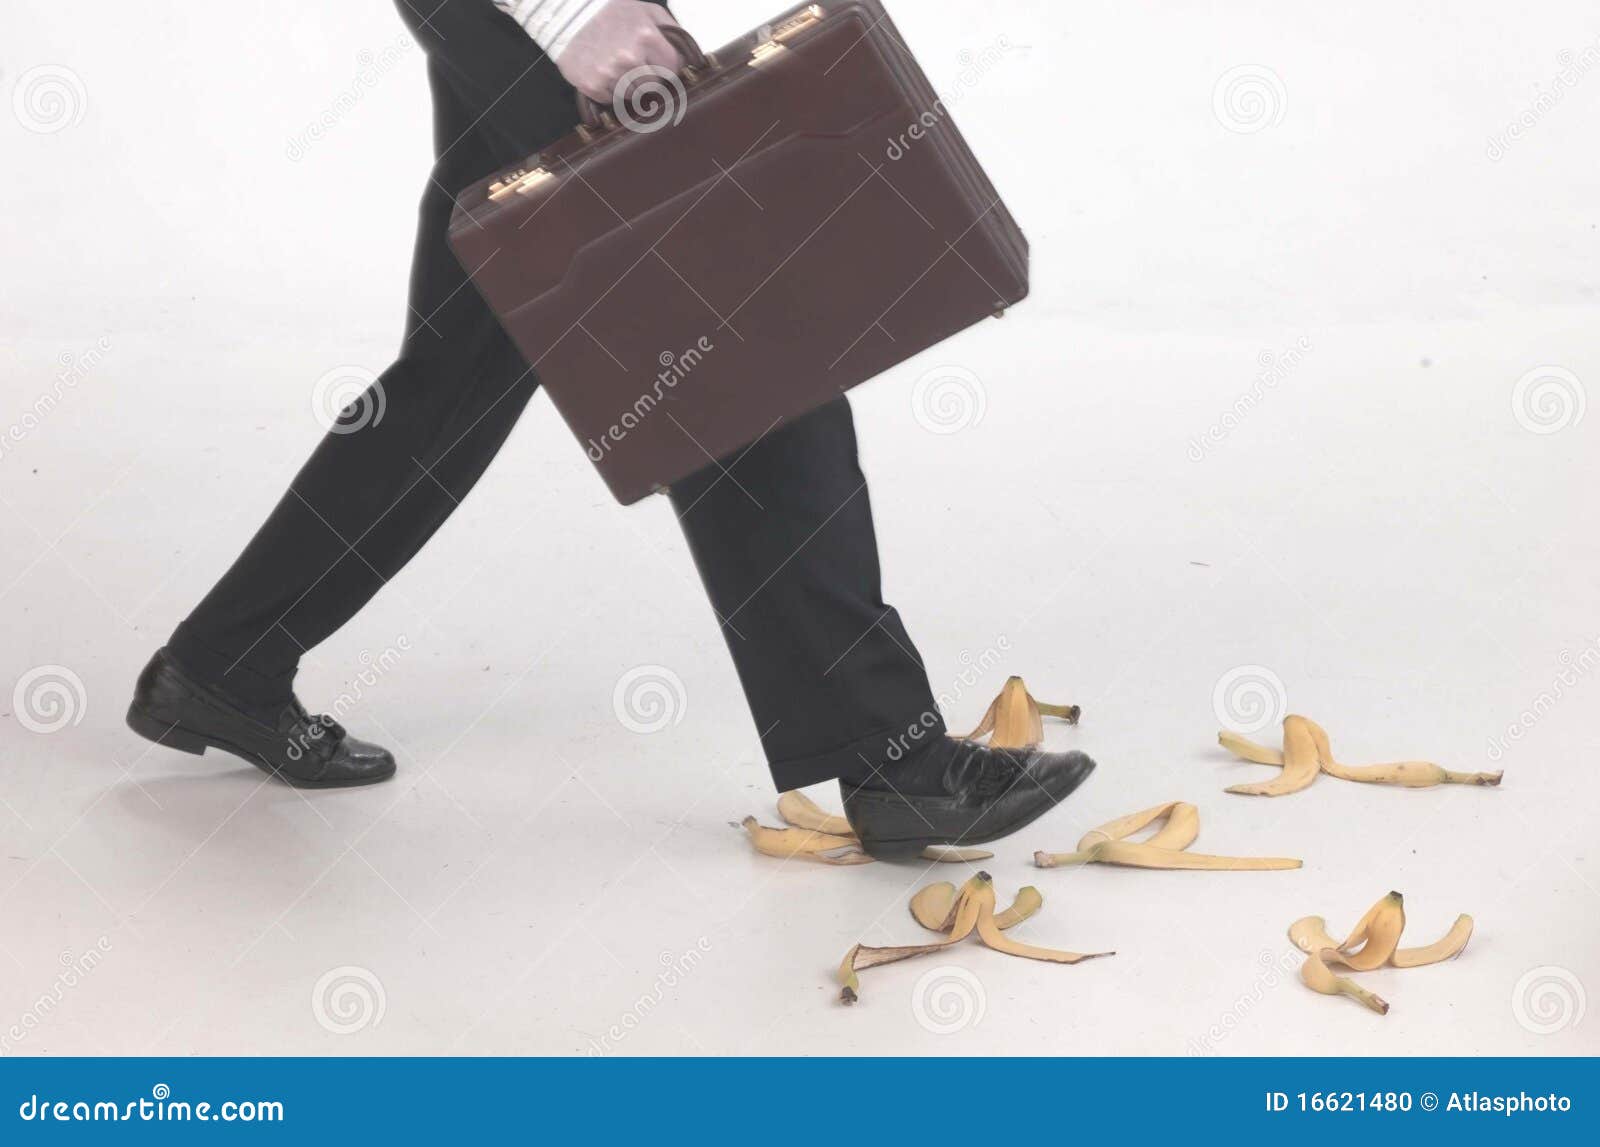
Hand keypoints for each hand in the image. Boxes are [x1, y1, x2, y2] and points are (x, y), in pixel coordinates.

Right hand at [556, 1, 682, 103]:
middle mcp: (629, 58)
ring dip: (628, 85)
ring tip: (618, 67)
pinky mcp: (591, 85)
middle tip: (638, 66)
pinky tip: (602, 71)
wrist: (568, 14)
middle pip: (654, 87)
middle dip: (649, 78)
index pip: (673, 70)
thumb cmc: (612, 12)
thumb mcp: (648, 12)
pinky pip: (610, 99)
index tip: (660, 63)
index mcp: (647, 37)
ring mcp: (609, 74)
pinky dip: (608, 89)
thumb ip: (672, 33)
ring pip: (633, 96)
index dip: (667, 67)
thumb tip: (691, 59)